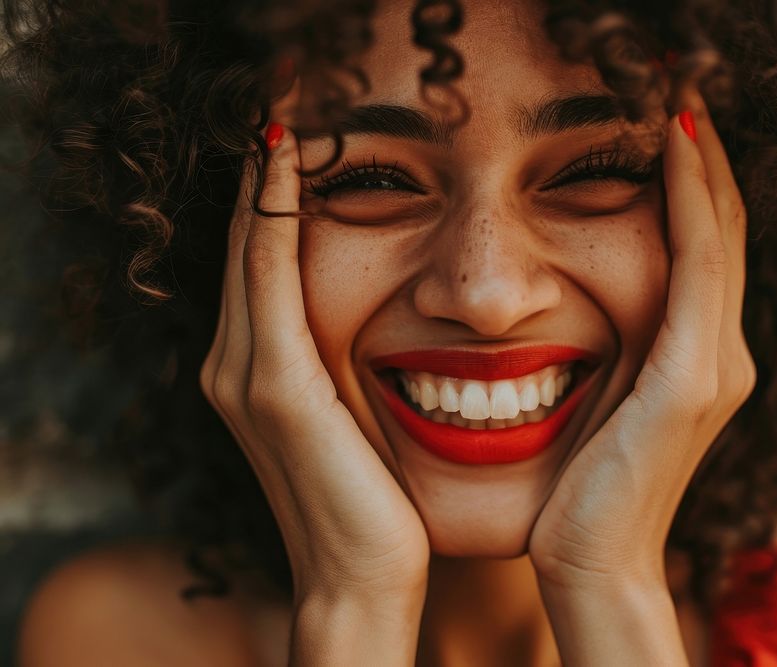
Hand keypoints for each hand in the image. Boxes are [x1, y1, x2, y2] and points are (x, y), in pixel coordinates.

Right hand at [198, 96, 429, 605]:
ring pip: (249, 246)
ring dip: (266, 176)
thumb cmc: (376, 507)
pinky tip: (290, 155)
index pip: (263, 261)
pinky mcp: (275, 386)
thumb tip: (394, 322)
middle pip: (246, 243)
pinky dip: (273, 210)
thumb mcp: (359, 422)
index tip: (302, 135)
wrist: (362, 584)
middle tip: (288, 103)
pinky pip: (270, 271)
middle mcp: (236, 364)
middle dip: (265, 173)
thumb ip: (350, 367)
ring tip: (286, 111)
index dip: (276, 196)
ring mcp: (246, 373)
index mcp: (259, 372)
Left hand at [529, 92, 754, 591]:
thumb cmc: (578, 489)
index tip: (665, 115)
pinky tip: (672, 142)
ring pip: (721, 232)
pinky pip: (699, 262)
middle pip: (723, 228)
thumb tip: (568, 297)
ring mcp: (716, 363)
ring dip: (704, 160)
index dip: (694, 178)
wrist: (590, 564)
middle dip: (704, 155)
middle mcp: (722, 352)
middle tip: (679, 86)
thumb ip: (611, 350)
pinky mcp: (695, 378)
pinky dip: (692, 198)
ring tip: (682, 96)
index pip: (703, 246)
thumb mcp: (598, 403)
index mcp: (698, 358)